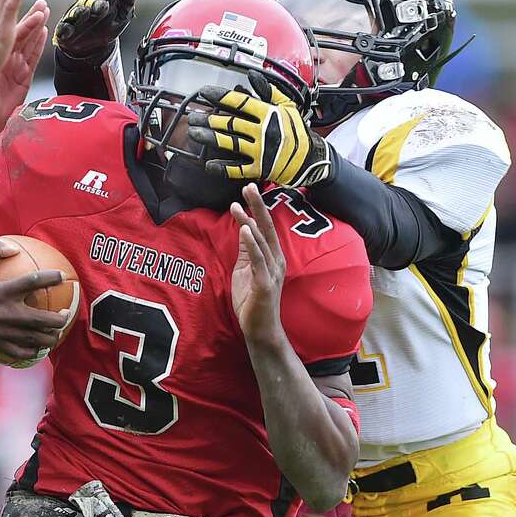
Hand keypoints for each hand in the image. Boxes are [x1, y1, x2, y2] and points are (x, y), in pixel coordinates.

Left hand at [0, 0, 49, 140]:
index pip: (5, 37)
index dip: (13, 21)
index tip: (18, 10)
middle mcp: (5, 61)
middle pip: (21, 36)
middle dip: (31, 18)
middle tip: (40, 3)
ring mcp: (16, 69)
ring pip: (29, 44)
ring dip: (38, 27)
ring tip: (45, 11)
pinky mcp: (24, 80)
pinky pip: (33, 59)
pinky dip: (39, 45)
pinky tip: (46, 32)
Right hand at [0, 238, 70, 361]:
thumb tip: (14, 246)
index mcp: (1, 292)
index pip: (33, 282)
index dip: (51, 277)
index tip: (63, 276)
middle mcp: (5, 313)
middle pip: (44, 319)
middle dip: (60, 317)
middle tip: (65, 313)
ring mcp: (2, 332)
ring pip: (36, 339)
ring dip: (51, 336)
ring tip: (56, 332)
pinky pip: (21, 352)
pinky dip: (33, 351)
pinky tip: (38, 347)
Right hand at [53, 0, 142, 59]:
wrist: (94, 45)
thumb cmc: (109, 23)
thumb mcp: (123, 14)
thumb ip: (128, 0)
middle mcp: (89, 4)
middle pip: (92, 1)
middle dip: (96, 3)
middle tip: (102, 7)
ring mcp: (77, 17)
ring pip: (77, 12)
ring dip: (79, 13)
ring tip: (83, 14)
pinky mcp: (67, 29)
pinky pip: (64, 28)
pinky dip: (64, 30)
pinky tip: (65, 33)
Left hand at [187, 70, 331, 188]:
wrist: (311, 159)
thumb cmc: (297, 130)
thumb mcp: (287, 106)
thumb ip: (269, 91)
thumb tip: (252, 75)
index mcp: (270, 114)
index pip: (240, 102)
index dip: (220, 96)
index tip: (204, 92)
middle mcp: (264, 131)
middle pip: (231, 123)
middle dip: (209, 119)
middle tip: (193, 116)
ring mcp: (261, 151)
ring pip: (231, 144)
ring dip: (210, 139)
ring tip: (194, 133)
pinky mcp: (260, 169)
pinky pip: (238, 169)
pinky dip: (223, 167)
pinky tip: (208, 164)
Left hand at [230, 183, 286, 346]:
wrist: (260, 330)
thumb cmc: (253, 301)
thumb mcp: (245, 270)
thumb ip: (246, 251)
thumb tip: (243, 228)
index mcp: (271, 256)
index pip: (264, 227)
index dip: (258, 208)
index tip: (249, 189)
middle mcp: (275, 260)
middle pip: (267, 228)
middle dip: (258, 206)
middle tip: (249, 186)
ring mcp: (272, 272)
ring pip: (262, 241)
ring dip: (250, 221)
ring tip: (240, 204)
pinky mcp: (265, 284)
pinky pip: (258, 260)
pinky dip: (252, 244)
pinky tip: (245, 230)